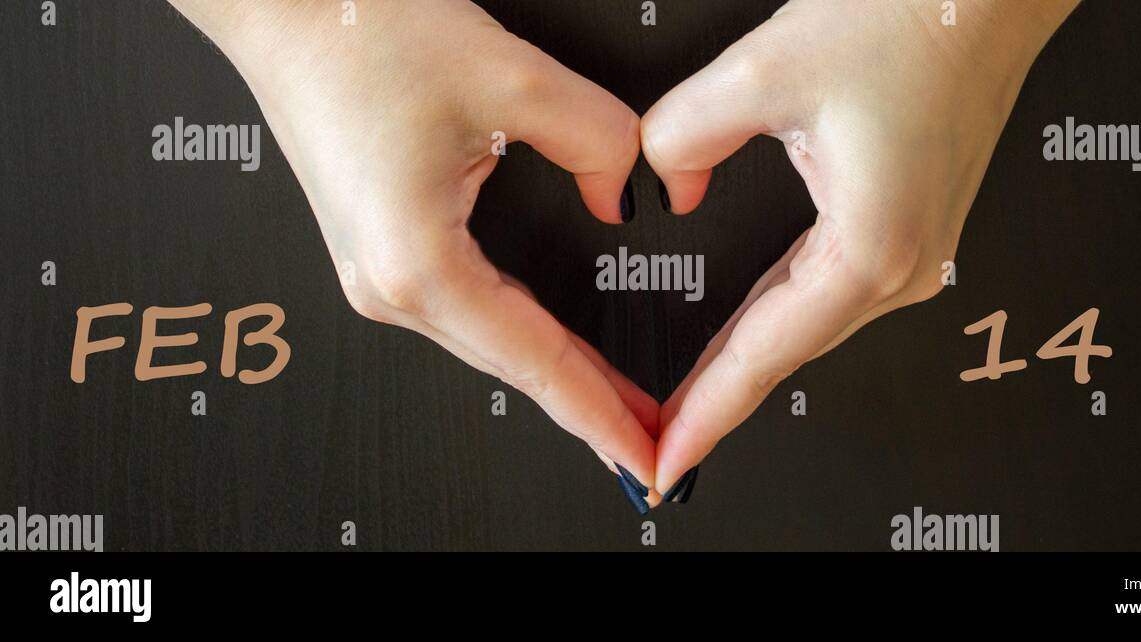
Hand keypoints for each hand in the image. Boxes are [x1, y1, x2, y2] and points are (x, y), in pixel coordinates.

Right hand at [168, 0, 661, 508]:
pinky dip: (521, 335)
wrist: (285, 5)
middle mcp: (388, 284)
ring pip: (490, 344)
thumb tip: (625, 190)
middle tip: (652, 439)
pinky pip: (468, 313)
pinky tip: (555, 347)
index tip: (643, 453)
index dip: (600, 414)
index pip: (536, 362)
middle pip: (513, 366)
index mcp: (417, 262)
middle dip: (588, 407)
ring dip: (556, 374)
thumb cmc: (359, 33)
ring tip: (618, 403)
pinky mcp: (381, 250)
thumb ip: (598, 141)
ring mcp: (377, 273)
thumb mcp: (511, 79)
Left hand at [642, 0, 1079, 491]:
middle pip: (786, 352)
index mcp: (872, 248)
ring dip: (746, 361)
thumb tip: (666, 182)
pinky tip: (747, 330)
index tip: (664, 458)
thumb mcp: (764, 72)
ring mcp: (917, 251)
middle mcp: (904, 265)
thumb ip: (683, 138)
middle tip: (658, 440)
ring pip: (807, 325)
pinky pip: (828, 291)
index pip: (764, 356)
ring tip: (690, 400)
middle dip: (717, 400)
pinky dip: (778, 317)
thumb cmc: (912, 19)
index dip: (706, 413)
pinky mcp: (913, 227)